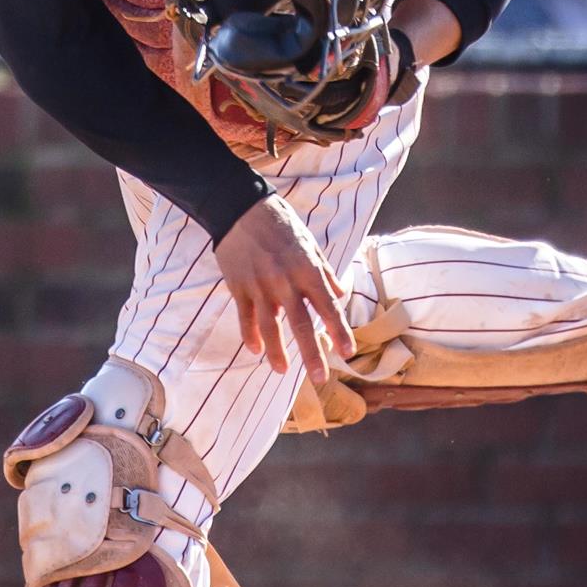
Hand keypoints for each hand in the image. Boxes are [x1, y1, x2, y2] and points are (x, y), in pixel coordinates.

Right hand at [213, 195, 355, 384]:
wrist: (239, 208)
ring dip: (276, 352)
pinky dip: (250, 335)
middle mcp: (285, 281)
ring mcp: (259, 286)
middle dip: (311, 354)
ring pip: (269, 328)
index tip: (347, 351)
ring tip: (282, 370)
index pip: (327, 306)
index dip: (338, 330)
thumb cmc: (280, 223)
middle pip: (300, 325)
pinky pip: (245, 317)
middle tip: (319, 378)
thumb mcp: (310, 243)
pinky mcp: (238, 287)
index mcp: (306, 269)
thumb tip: (340, 293)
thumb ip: (325, 271)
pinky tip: (255, 350)